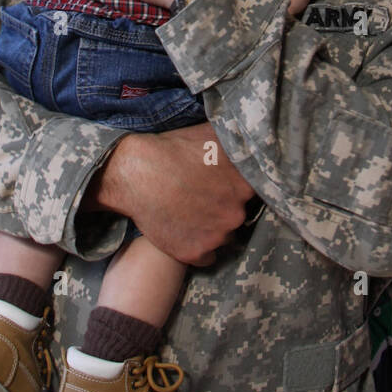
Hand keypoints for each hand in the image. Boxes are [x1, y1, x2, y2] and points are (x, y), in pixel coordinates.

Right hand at [85, 122, 254, 265]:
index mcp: (244, 184)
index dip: (237, 189)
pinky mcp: (196, 252)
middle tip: (201, 197)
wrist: (136, 173)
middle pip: (237, 215)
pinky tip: (184, 230)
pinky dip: (198, 246)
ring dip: (211, 229)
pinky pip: (207, 256)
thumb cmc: (172, 150)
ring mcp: (217, 235)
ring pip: (223, 237)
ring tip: (189, 212)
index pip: (254, 193)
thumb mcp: (211, 134)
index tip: (223, 186)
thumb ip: (237, 142)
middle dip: (223, 208)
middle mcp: (236, 212)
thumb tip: (251, 139)